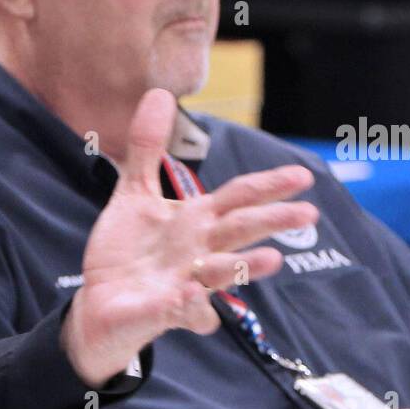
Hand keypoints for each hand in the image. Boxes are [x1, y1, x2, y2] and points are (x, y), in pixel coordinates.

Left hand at [60, 88, 318, 387]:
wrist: (100, 304)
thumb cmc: (127, 252)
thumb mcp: (133, 195)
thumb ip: (147, 149)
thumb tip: (160, 94)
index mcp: (195, 222)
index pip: (238, 199)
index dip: (268, 186)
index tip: (303, 175)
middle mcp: (198, 252)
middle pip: (239, 233)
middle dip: (272, 222)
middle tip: (309, 213)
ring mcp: (184, 285)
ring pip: (221, 276)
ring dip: (244, 267)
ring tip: (271, 259)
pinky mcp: (161, 314)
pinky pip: (180, 312)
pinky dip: (188, 306)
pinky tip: (189, 295)